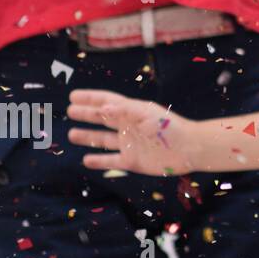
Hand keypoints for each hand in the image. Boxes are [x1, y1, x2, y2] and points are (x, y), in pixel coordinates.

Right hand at [67, 89, 196, 175]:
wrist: (188, 149)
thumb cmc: (169, 127)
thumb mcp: (146, 114)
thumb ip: (124, 110)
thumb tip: (102, 108)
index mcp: (132, 112)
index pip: (107, 102)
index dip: (90, 98)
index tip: (73, 96)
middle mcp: (129, 126)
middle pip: (102, 119)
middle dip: (87, 114)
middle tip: (70, 111)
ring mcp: (130, 144)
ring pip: (103, 140)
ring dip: (88, 137)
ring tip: (71, 134)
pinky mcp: (132, 161)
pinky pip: (111, 161)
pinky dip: (99, 161)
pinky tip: (86, 160)